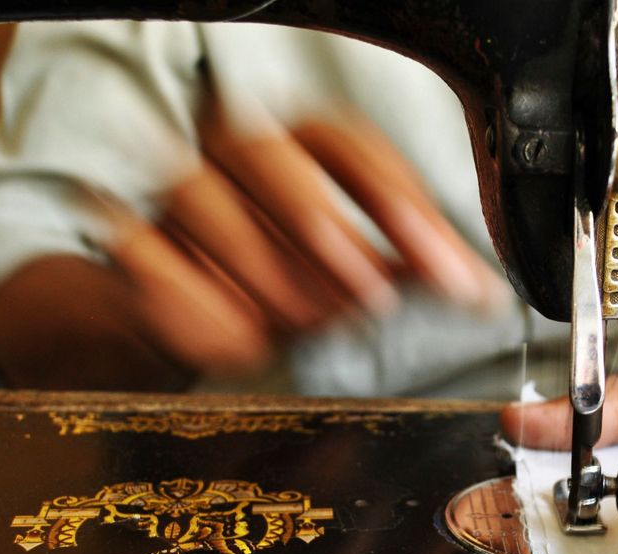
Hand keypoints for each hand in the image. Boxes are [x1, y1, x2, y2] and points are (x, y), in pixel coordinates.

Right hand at [0, 108, 506, 386]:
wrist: (198, 318)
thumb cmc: (292, 281)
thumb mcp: (361, 274)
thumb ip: (414, 272)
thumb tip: (485, 293)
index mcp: (301, 145)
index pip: (350, 148)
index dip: (400, 205)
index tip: (445, 271)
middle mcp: (233, 152)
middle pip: (265, 152)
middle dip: (321, 225)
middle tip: (368, 296)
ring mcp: (176, 193)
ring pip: (200, 196)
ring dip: (262, 265)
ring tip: (308, 322)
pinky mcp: (132, 246)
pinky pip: (147, 258)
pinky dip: (197, 303)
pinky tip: (244, 343)